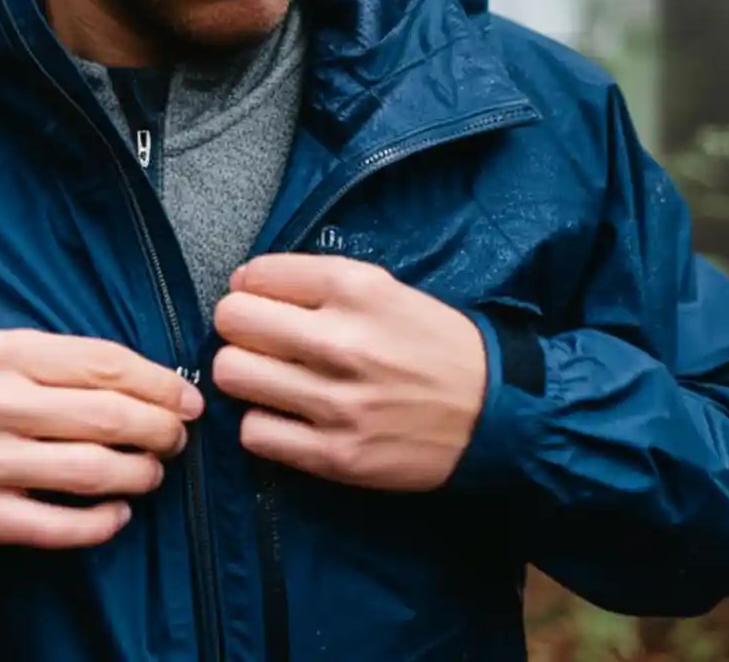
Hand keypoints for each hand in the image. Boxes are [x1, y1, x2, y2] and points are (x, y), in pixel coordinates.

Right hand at [0, 329, 203, 551]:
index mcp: (6, 353)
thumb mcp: (2, 359)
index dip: (160, 385)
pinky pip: (62, 525)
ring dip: (139, 475)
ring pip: (93, 471)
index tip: (187, 400)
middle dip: (160, 431)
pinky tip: (116, 514)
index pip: (106, 364)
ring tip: (150, 474)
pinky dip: (103, 522)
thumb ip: (69, 364)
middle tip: (174, 439)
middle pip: (109, 417)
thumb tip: (157, 383)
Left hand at [213, 254, 486, 491]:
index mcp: (356, 289)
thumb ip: (318, 283)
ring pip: (231, 374)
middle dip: (238, 329)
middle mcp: (342, 341)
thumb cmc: (436, 346)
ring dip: (244, 376)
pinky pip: (253, 432)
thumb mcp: (388, 290)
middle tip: (260, 343)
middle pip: (232, 320)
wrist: (497, 413)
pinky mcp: (335, 455)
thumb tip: (242, 285)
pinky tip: (287, 419)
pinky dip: (263, 425)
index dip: (251, 289)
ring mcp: (336, 402)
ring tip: (271, 381)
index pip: (256, 274)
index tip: (265, 304)